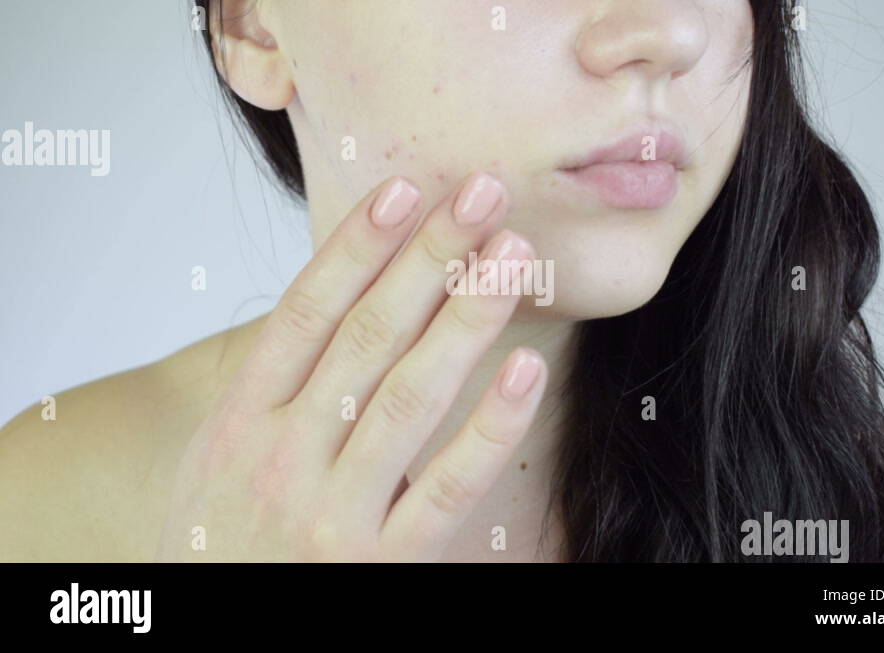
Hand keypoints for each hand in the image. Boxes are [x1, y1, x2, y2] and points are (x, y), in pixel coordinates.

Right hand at [156, 172, 545, 560]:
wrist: (205, 640)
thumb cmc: (220, 548)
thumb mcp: (214, 464)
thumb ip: (269, 392)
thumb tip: (335, 307)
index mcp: (237, 423)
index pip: (305, 312)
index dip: (357, 246)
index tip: (404, 190)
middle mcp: (279, 457)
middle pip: (365, 337)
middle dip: (428, 259)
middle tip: (480, 195)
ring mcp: (328, 514)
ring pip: (408, 397)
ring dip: (465, 317)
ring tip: (510, 255)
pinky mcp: (379, 567)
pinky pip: (444, 489)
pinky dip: (488, 428)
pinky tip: (525, 370)